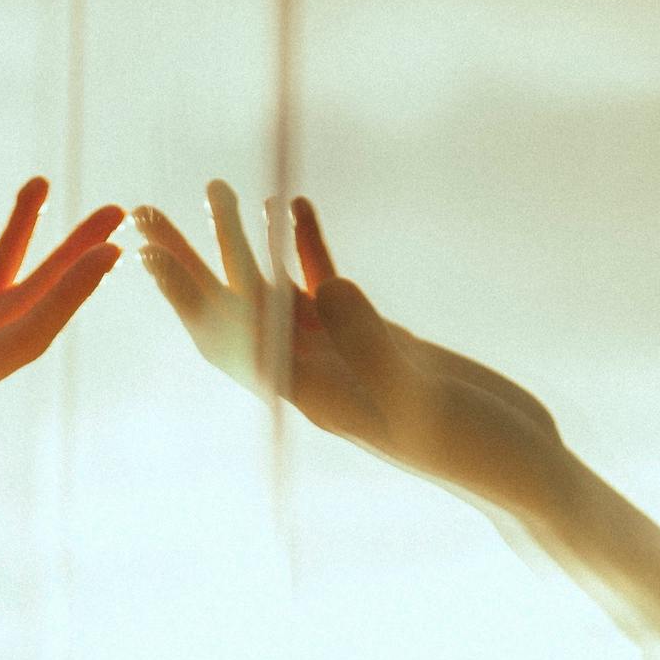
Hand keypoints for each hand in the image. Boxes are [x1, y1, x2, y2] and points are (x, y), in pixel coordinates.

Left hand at [136, 182, 563, 519]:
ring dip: (236, 244)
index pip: (233, 341)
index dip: (188, 297)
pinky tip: (289, 203)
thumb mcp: (421, 399)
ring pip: (273, 292)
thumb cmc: (475, 450)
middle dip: (186, 264)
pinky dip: (304, 244)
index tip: (146, 255)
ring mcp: (343, 357)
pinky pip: (326, 285)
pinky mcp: (376, 340)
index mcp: (310, 396)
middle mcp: (313, 377)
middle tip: (140, 214)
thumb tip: (326, 289)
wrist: (519, 469)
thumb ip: (372, 346)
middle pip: (233, 314)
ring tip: (207, 189)